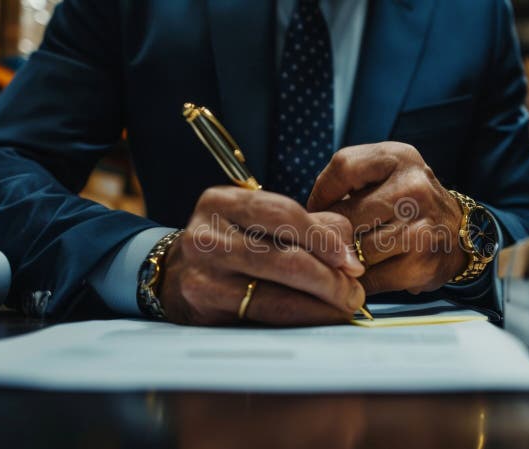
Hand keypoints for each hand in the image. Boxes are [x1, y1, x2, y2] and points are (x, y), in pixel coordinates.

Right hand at [159, 187, 365, 325]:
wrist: (174, 276)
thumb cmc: (231, 244)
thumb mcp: (260, 222)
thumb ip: (307, 224)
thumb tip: (347, 244)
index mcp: (221, 202)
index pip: (283, 214)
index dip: (324, 239)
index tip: (351, 262)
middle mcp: (206, 235)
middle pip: (284, 258)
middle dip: (330, 279)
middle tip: (355, 292)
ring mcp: (202, 273)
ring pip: (276, 294)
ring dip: (320, 304)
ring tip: (344, 306)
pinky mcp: (204, 307)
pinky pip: (264, 316)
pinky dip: (300, 318)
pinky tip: (320, 316)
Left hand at [307, 142, 466, 294]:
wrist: (460, 234)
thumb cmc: (408, 203)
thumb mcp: (385, 173)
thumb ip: (347, 183)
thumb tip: (302, 217)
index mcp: (400, 158)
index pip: (343, 168)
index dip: (321, 194)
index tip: (317, 211)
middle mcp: (413, 189)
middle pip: (343, 216)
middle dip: (327, 234)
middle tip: (321, 243)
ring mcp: (419, 228)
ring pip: (353, 251)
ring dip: (341, 261)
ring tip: (340, 260)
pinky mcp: (420, 264)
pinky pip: (370, 279)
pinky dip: (358, 282)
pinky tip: (359, 276)